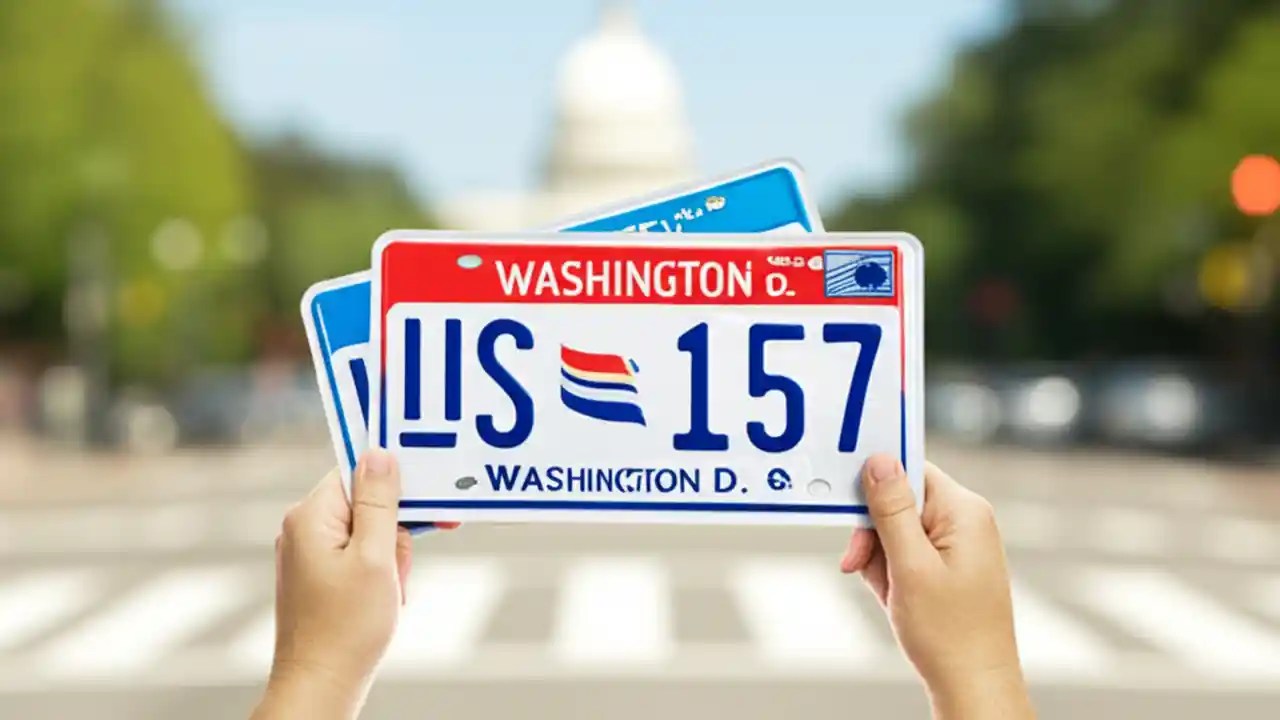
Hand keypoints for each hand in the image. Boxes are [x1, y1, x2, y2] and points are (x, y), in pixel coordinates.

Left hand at [252, 450, 411, 719]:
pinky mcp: (319, 572)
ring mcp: (309, 551)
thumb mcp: (375, 557)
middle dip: (396, 530)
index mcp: (310, 515)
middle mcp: (303, 527)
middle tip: (398, 566)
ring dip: (391, 555)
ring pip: (369, 529)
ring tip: (389, 591)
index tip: (427, 497)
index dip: (396, 481)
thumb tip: (380, 453)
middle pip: (367, 500)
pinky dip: (380, 570)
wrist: (321, 684)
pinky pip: (360, 553)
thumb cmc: (348, 627)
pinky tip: (384, 597)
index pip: (358, 469)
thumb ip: (380, 501)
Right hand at [841, 456, 1033, 719]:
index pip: (909, 470)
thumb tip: (879, 458)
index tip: (850, 513)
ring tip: (892, 594)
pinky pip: (906, 553)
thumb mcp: (910, 566)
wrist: (972, 685)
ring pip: (897, 530)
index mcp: (964, 510)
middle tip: (863, 568)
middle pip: (899, 501)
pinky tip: (898, 599)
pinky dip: (892, 574)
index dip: (876, 489)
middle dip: (875, 536)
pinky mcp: (950, 564)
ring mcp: (958, 543)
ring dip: (881, 560)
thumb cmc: (947, 632)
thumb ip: (892, 509)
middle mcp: (965, 520)